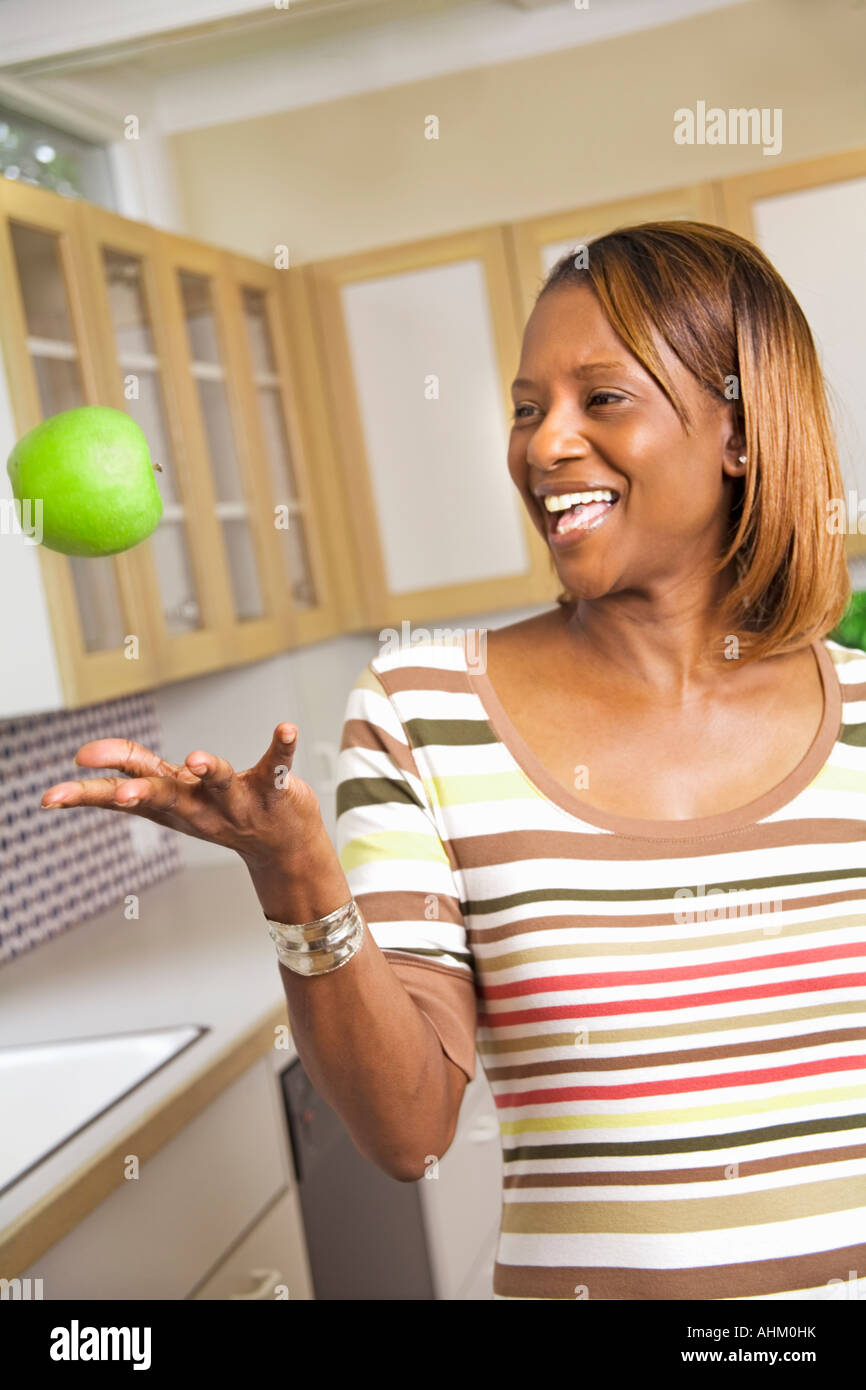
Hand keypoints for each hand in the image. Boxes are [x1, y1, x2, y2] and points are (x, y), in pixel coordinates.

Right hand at [40, 723, 322, 870]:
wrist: (284, 849)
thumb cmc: (221, 813)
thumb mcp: (173, 796)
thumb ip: (136, 770)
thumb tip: (90, 755)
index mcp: (170, 803)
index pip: (122, 795)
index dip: (88, 794)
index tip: (51, 798)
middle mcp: (200, 805)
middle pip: (165, 796)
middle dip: (141, 795)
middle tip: (119, 796)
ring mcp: (238, 800)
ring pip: (219, 784)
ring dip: (209, 770)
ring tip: (198, 758)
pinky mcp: (274, 791)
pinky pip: (276, 767)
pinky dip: (281, 747)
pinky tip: (285, 728)